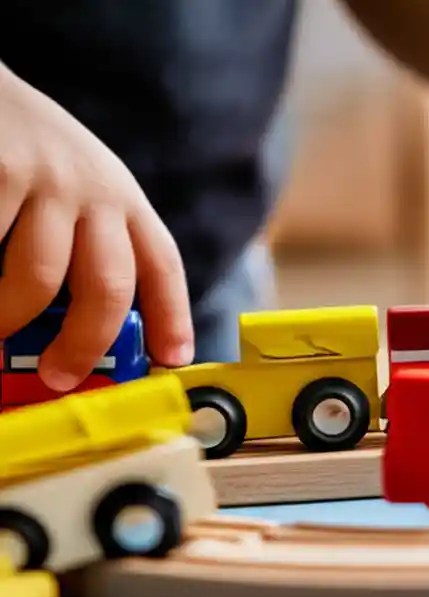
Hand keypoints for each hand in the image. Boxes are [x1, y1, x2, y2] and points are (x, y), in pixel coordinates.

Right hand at [0, 64, 191, 391]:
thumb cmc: (20, 147)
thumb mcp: (72, 186)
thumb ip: (84, 241)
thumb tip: (77, 324)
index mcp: (121, 198)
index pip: (162, 264)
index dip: (173, 316)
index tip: (173, 359)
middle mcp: (96, 189)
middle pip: (111, 285)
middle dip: (86, 343)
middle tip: (58, 376)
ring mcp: (46, 180)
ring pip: (41, 279)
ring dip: (11, 320)